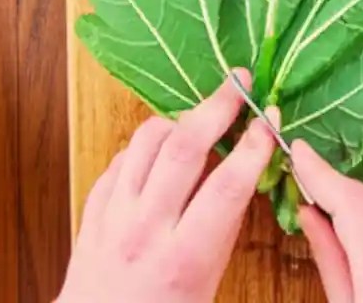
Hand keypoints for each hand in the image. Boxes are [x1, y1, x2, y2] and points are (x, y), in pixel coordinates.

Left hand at [58, 70, 277, 302]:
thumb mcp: (209, 281)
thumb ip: (224, 227)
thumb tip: (243, 173)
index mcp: (184, 257)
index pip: (226, 187)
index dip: (253, 146)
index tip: (269, 120)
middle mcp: (145, 229)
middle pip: (182, 147)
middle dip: (216, 106)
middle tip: (238, 82)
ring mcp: (113, 215)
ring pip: (145, 141)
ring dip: (179, 119)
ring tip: (202, 115)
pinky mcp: (93, 209)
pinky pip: (122, 159)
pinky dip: (146, 146)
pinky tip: (164, 150)